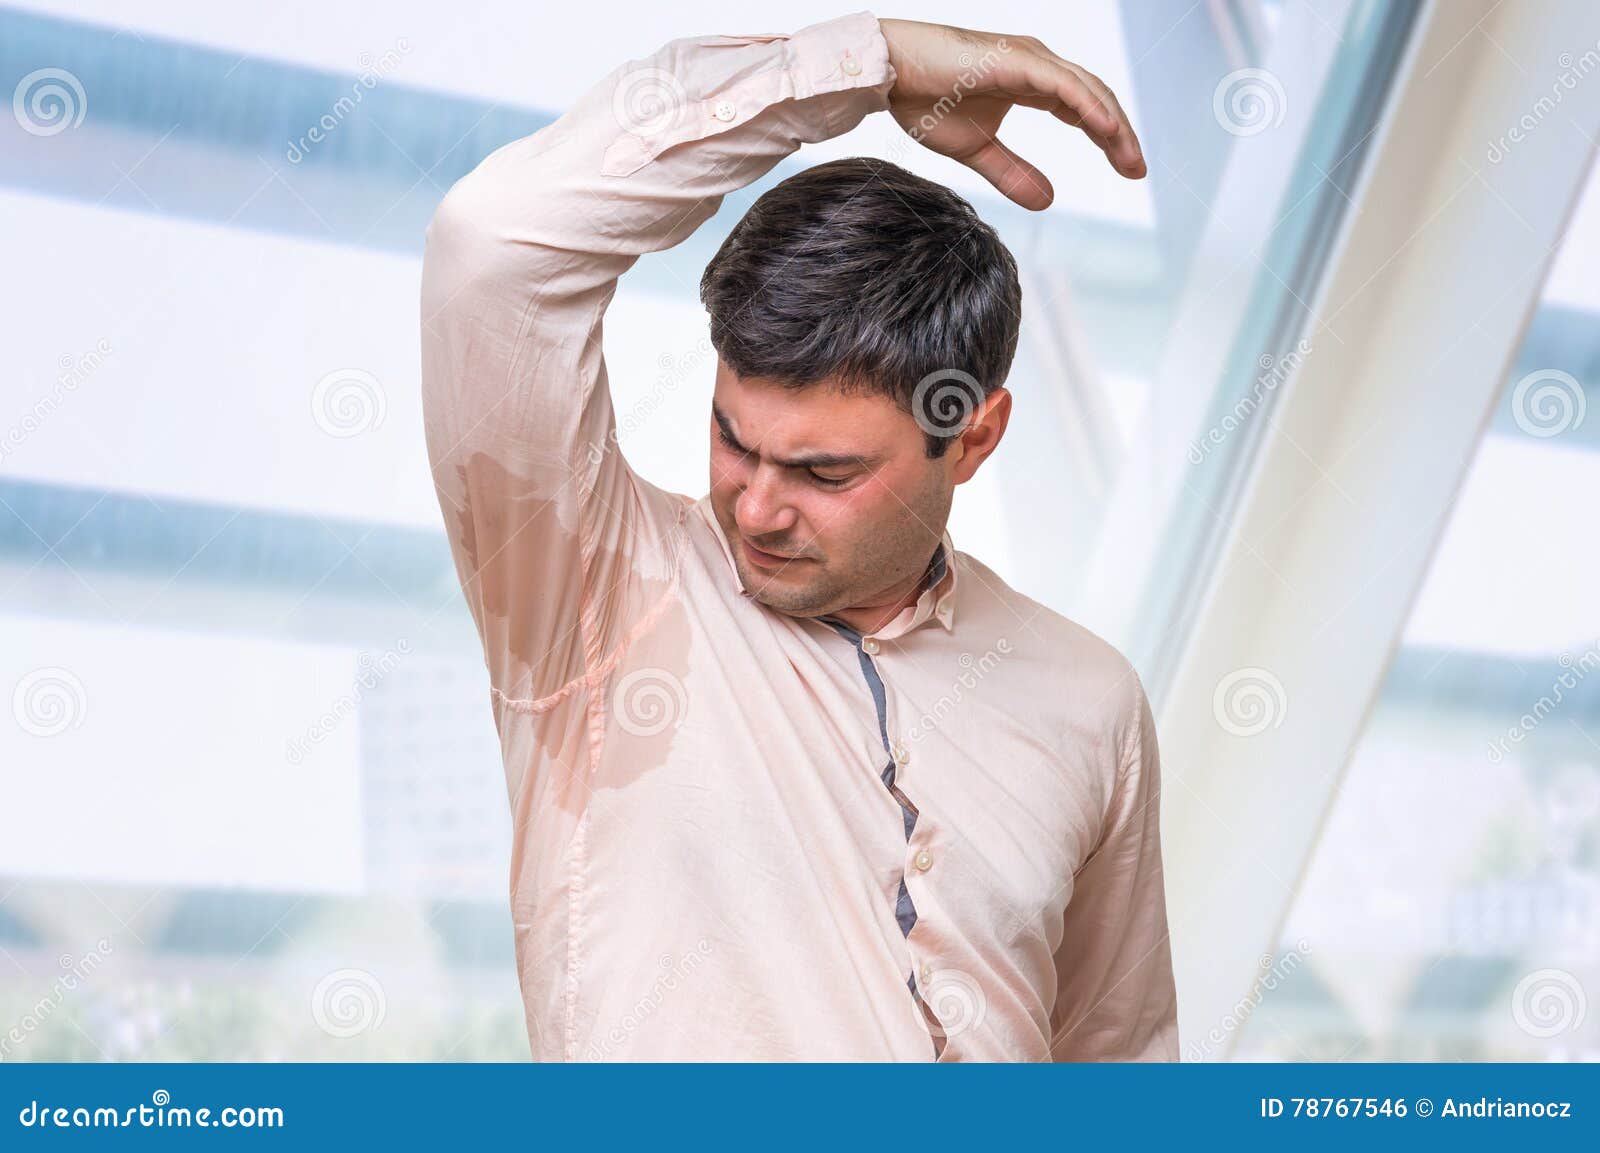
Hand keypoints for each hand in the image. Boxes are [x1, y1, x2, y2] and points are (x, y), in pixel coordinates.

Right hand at [879, 18, 1144, 209]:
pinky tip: (1107, 131)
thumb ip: (1012, 173)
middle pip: (1094, 98)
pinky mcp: (1016, 60)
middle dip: (1120, 135)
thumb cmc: (924, 100)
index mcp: (1030, 81)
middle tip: (1137, 170)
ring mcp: (1029, 58)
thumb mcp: (976, 150)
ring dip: (1113, 125)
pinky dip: (1089, 107)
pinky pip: (1064, 86)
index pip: (1083, 108)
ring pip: (1087, 90)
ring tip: (1130, 158)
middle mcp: (1037, 64)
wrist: (889, 73)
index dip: (1108, 137)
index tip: (1128, 169)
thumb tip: (1049, 201)